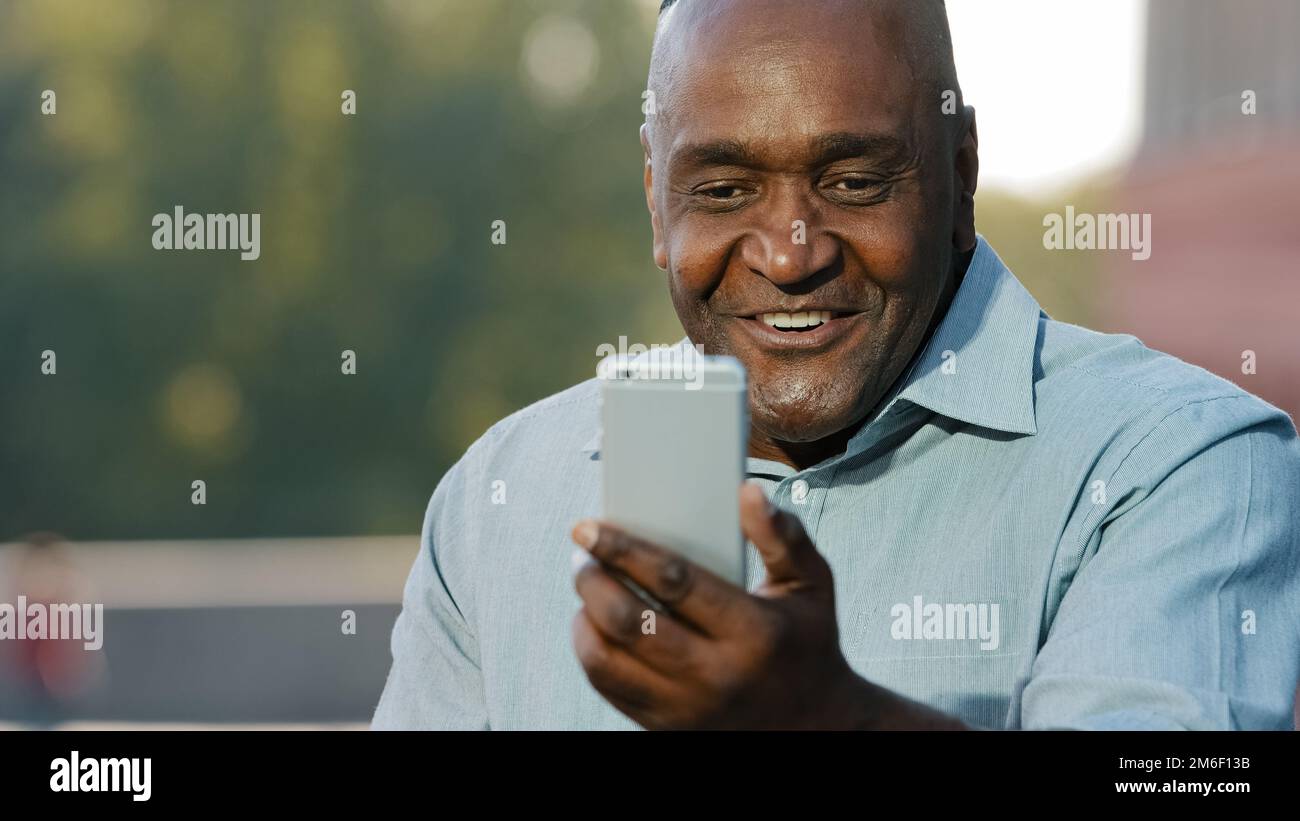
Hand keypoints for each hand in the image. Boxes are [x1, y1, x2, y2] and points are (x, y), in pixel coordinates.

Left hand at [570, 483, 869, 728]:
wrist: (813, 724)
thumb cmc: (806, 645)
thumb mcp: (811, 586)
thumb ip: (783, 537)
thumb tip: (749, 494)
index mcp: (753, 633)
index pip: (674, 583)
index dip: (625, 550)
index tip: (591, 527)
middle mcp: (715, 674)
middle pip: (629, 622)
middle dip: (593, 580)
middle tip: (583, 553)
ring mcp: (686, 707)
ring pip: (607, 661)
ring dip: (585, 616)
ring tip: (588, 585)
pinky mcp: (666, 726)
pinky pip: (609, 688)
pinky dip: (591, 651)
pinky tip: (595, 624)